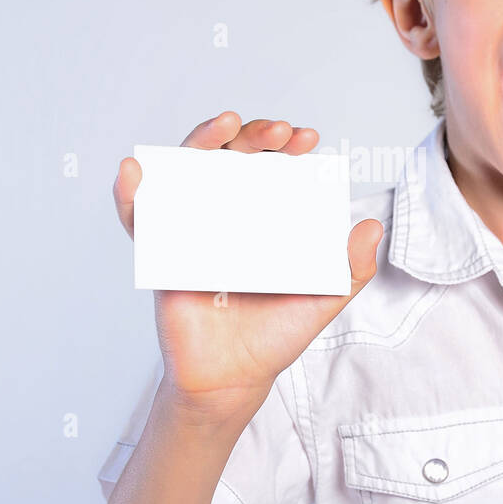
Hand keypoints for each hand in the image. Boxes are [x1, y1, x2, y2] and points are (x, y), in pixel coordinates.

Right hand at [114, 112, 383, 417]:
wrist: (235, 378)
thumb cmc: (276, 335)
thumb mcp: (324, 299)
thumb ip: (351, 267)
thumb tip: (372, 226)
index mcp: (264, 216)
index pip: (273, 165)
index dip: (287, 145)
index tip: (308, 139)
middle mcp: (226, 213)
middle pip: (232, 156)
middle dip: (254, 134)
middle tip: (280, 132)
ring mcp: (191, 226)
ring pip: (187, 170)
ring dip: (201, 139)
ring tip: (223, 125)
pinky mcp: (160, 250)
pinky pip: (139, 217)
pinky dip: (130, 192)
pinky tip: (134, 172)